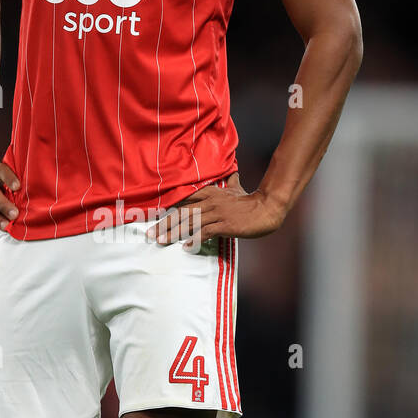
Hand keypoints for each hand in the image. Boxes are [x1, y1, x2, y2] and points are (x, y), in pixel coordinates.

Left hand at [146, 174, 285, 244]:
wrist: (268, 209)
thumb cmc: (251, 201)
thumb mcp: (238, 187)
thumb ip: (230, 180)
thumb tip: (232, 170)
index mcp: (211, 193)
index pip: (184, 198)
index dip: (168, 207)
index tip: (153, 215)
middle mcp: (211, 202)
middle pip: (182, 212)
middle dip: (164, 223)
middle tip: (150, 233)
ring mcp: (217, 213)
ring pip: (190, 223)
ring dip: (173, 233)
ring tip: (160, 240)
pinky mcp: (225, 225)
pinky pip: (206, 233)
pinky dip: (195, 239)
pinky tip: (186, 247)